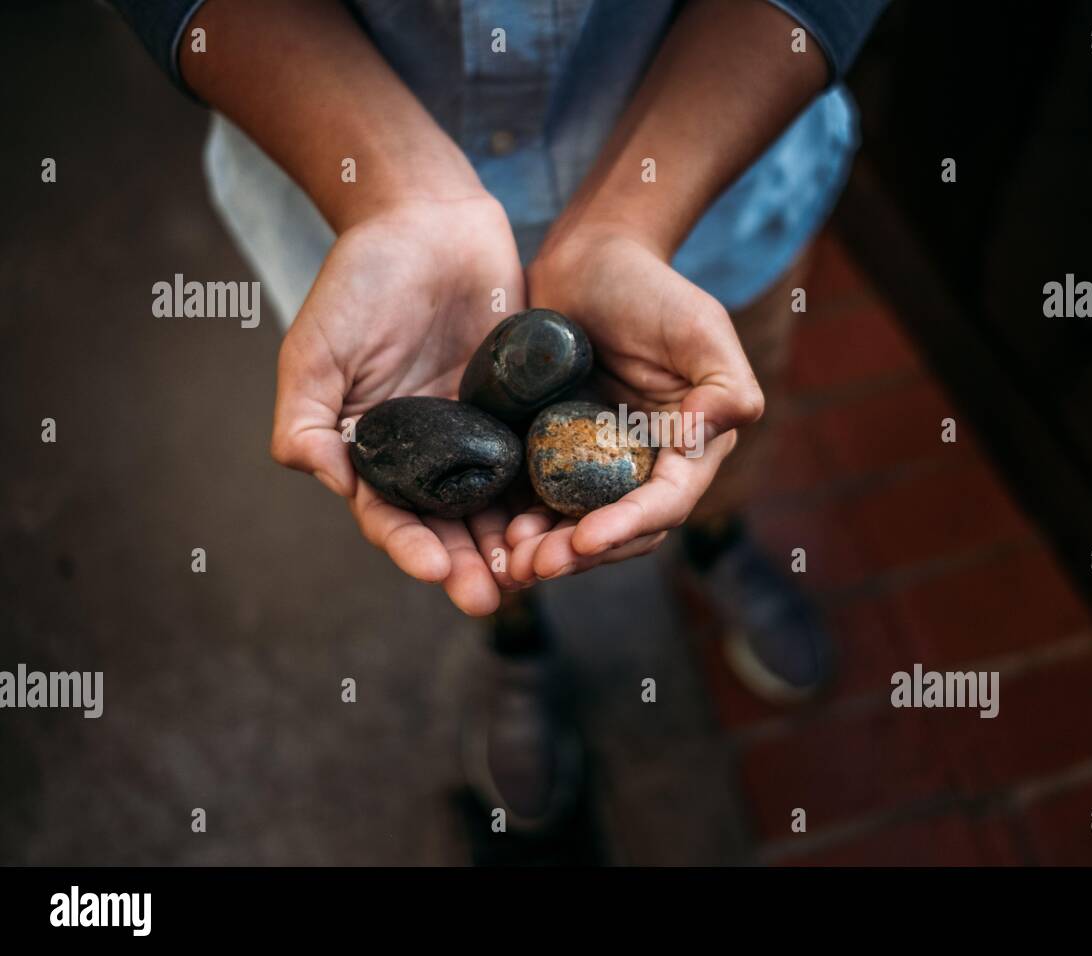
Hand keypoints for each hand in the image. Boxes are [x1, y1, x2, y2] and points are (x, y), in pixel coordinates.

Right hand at [270, 196, 524, 615]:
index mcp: (375, 451)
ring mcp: (479, 434)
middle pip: (450, 526)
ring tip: (537, 574)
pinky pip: (539, 460)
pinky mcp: (522, 411)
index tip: (434, 571)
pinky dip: (551, 494)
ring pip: (499, 505)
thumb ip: (308, 421)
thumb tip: (329, 483)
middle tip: (492, 599)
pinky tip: (572, 519)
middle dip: (468, 566)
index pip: (389, 515)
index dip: (410, 547)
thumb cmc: (360, 280)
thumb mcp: (315, 349)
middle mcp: (429, 453)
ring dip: (514, 545)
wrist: (428, 219)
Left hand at [505, 225, 764, 582]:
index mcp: (691, 450)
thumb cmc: (651, 288)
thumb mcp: (699, 327)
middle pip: (619, 531)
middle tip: (533, 565)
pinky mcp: (552, 456)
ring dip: (545, 551)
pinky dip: (518, 523)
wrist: (589, 260)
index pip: (665, 503)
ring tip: (506, 561)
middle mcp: (646, 468)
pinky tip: (492, 532)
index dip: (627, 526)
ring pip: (576, 527)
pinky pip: (538, 502)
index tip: (585, 538)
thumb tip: (707, 433)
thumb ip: (723, 382)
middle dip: (579, 554)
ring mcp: (596, 466)